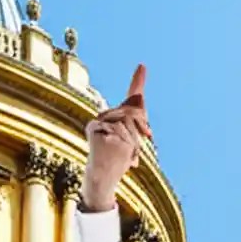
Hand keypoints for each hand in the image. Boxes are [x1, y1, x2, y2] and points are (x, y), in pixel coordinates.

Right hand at [80, 64, 152, 211]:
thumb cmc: (119, 160)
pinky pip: (117, 127)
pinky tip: (118, 147)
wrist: (104, 176)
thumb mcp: (134, 141)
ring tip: (131, 152)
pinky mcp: (93, 127)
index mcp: (118, 117)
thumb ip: (138, 126)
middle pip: (131, 111)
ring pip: (126, 119)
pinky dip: (124, 140)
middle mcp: (106, 116)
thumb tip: (144, 115)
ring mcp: (98, 121)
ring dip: (133, 138)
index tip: (143, 66)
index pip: (131, 97)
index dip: (138, 81)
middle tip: (147, 137)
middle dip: (140, 126)